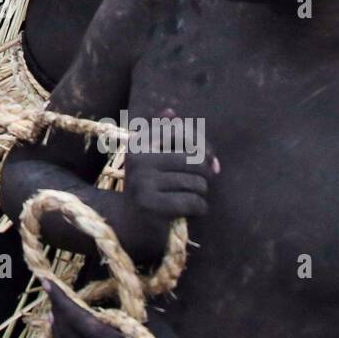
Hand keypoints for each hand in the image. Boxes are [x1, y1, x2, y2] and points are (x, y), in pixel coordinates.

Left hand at [47, 283, 181, 337]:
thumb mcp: (156, 329)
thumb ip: (132, 310)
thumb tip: (113, 294)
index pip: (75, 315)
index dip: (59, 297)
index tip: (47, 281)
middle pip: (67, 335)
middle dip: (58, 314)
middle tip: (54, 301)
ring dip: (57, 337)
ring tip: (53, 322)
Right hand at [119, 109, 217, 260]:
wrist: (128, 224)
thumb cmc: (147, 187)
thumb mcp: (151, 157)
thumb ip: (162, 134)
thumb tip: (172, 112)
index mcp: (139, 143)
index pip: (184, 133)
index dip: (204, 147)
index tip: (210, 161)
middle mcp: (138, 159)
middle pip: (195, 159)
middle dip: (206, 175)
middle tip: (201, 184)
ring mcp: (143, 182)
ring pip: (197, 183)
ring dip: (201, 195)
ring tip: (190, 199)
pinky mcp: (151, 206)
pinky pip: (193, 202)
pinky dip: (199, 209)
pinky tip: (190, 212)